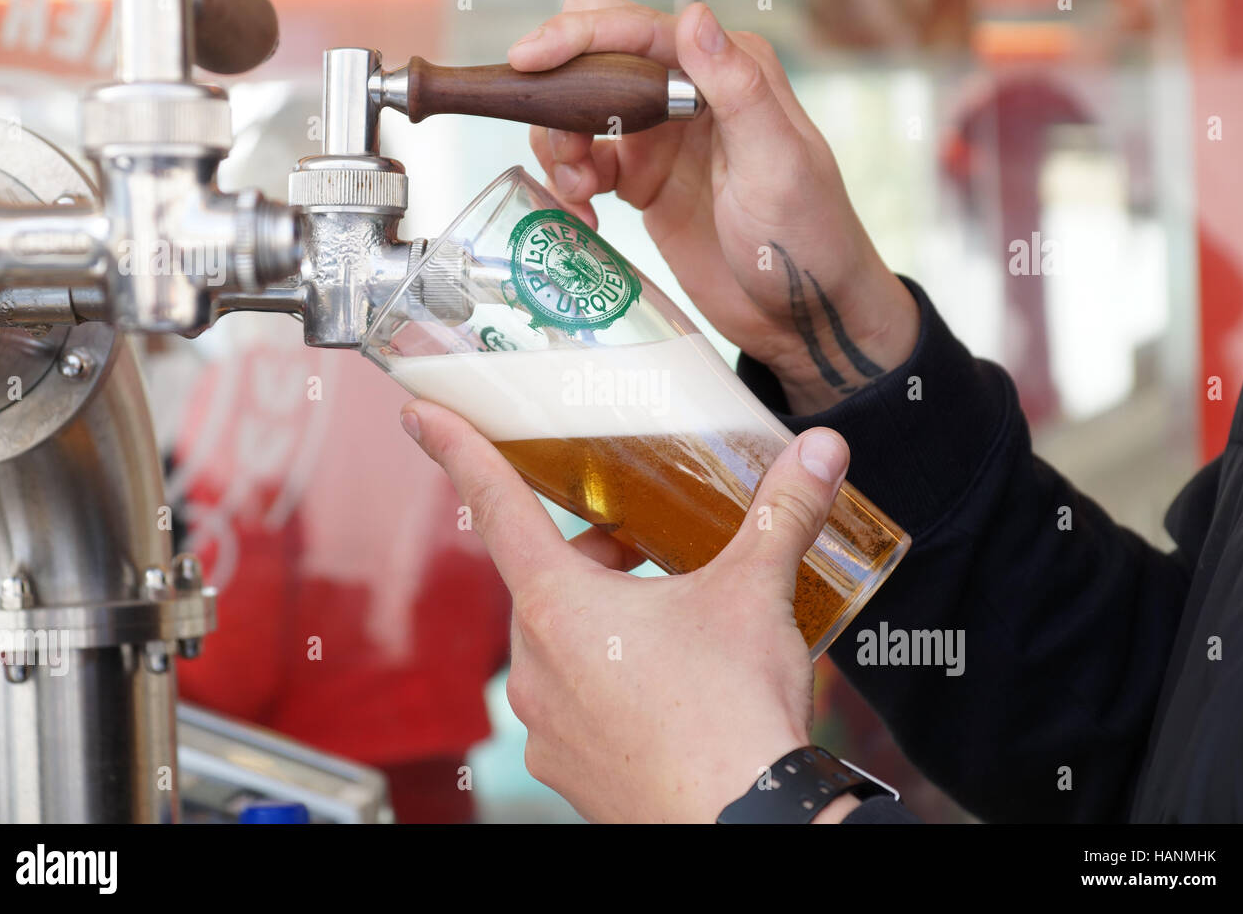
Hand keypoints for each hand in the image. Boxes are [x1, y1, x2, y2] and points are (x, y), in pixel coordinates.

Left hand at [401, 397, 860, 822]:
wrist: (743, 822)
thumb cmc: (731, 712)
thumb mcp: (757, 592)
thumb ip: (784, 512)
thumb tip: (820, 451)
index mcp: (559, 605)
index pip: (495, 504)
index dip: (459, 451)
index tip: (423, 419)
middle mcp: (534, 665)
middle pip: (546, 579)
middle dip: (596, 558)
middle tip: (654, 554)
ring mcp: (545, 725)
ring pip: (559, 645)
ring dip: (602, 623)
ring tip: (671, 630)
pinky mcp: (566, 771)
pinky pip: (572, 706)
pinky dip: (606, 685)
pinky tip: (661, 694)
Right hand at [511, 0, 919, 413]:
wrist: (802, 316)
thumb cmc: (809, 239)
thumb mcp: (777, 164)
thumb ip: (737, 89)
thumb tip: (694, 17)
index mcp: (727, 69)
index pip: (637, 29)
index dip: (575, 36)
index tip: (528, 59)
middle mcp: (688, 91)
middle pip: (596, 59)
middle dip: (560, 92)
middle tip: (558, 146)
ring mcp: (662, 137)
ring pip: (580, 113)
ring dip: (560, 147)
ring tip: (580, 191)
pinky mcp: (643, 181)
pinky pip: (585, 164)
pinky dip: (570, 184)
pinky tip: (585, 214)